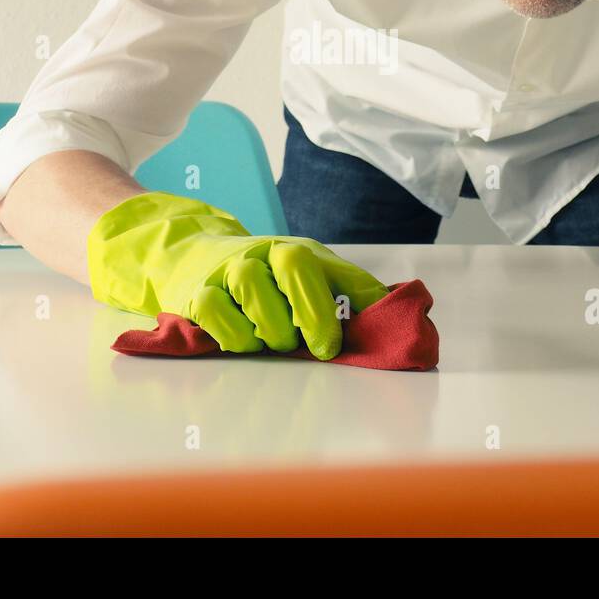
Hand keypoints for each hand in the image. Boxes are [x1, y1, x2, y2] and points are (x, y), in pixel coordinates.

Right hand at [87, 192, 387, 359]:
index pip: (324, 266)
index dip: (337, 303)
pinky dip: (233, 335)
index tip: (337, 344)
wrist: (194, 256)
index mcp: (297, 250)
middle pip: (294, 265)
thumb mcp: (313, 277)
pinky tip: (243, 343)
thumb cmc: (267, 278)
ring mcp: (229, 270)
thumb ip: (353, 294)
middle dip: (311, 313)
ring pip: (252, 288)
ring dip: (271, 328)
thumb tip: (405, 314)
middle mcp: (264, 253)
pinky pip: (214, 311)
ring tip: (275, 343)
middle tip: (317, 348)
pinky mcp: (197, 293)